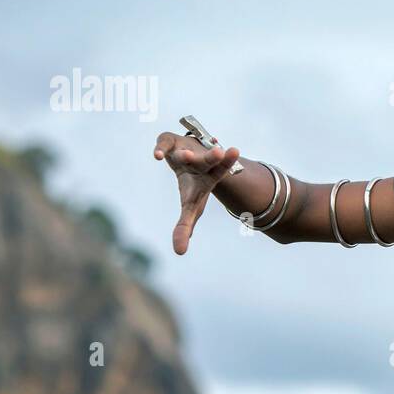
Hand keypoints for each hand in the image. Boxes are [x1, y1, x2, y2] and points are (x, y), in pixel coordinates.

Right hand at [152, 132, 240, 254]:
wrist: (186, 154)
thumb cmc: (192, 184)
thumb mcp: (190, 205)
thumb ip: (185, 225)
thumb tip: (179, 251)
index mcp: (212, 173)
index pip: (222, 170)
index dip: (228, 162)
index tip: (235, 150)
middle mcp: (202, 160)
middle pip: (209, 160)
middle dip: (213, 158)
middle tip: (218, 153)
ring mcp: (185, 150)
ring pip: (188, 151)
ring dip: (187, 155)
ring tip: (186, 156)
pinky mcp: (169, 142)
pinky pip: (164, 141)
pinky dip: (161, 147)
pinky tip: (158, 157)